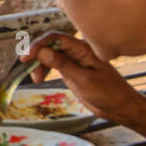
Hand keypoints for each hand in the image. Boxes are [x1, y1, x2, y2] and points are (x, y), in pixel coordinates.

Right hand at [26, 31, 145, 129]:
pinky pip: (52, 64)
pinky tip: (39, 79)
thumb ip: (62, 64)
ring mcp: (73, 60)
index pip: (56, 38)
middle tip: (25, 66)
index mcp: (83, 49)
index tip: (26, 56)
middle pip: (49, 45)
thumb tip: (41, 51)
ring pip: (48, 55)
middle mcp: (76, 51)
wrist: (120, 107)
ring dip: (38, 64)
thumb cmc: (108, 92)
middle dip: (36, 53)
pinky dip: (43, 70)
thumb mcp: (83, 80)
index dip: (39, 44)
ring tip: (36, 78)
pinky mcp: (70, 70)